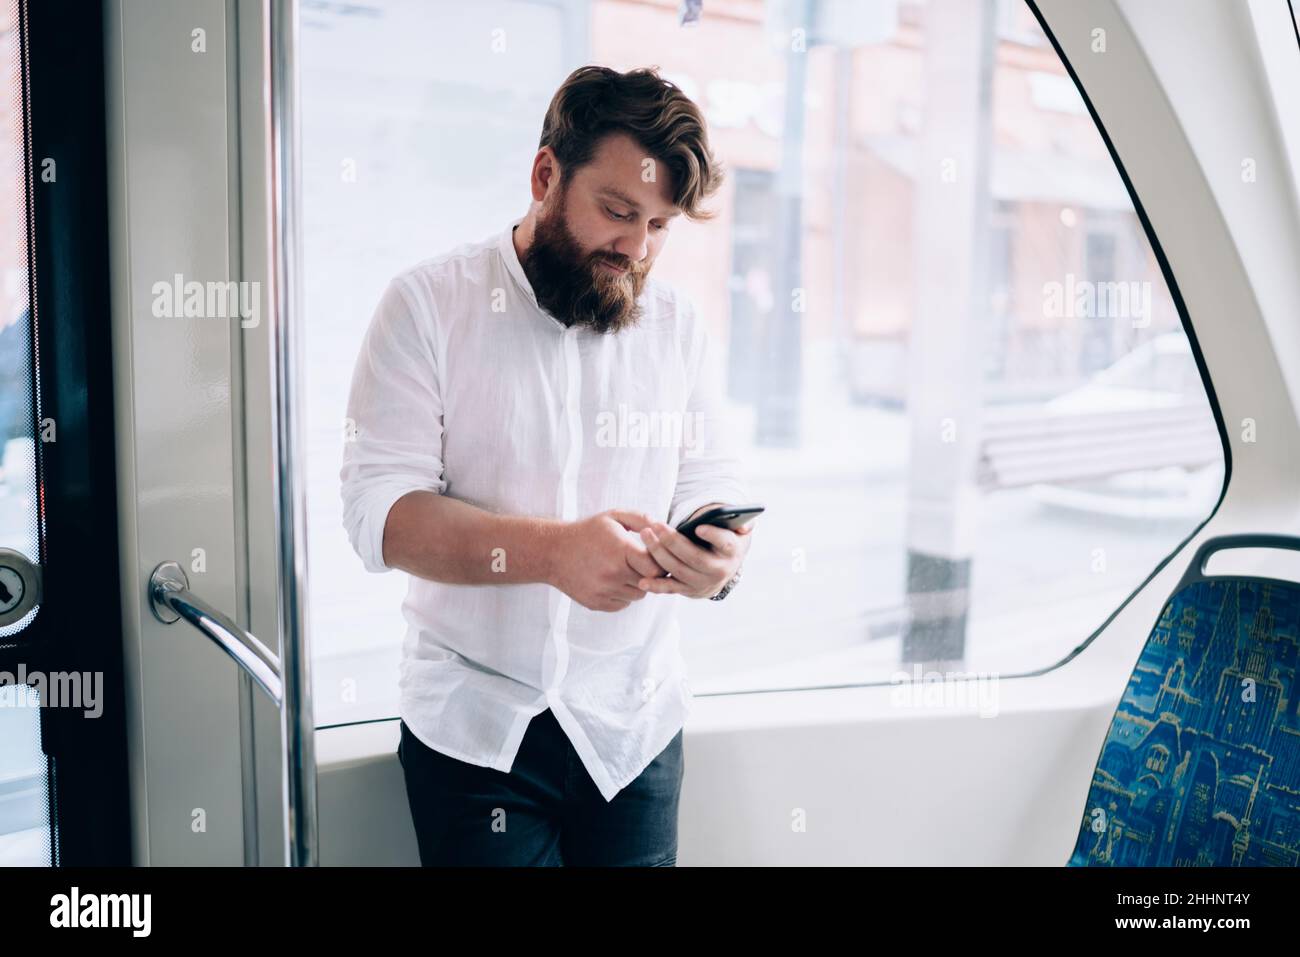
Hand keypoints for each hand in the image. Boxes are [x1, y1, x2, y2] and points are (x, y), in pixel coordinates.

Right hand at [549, 509, 663, 611]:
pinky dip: (622, 595)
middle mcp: (613, 573)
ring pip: (637, 595)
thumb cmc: (587, 532)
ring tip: (625, 570)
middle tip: (641, 564)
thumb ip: (640, 519)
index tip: (653, 557)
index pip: (656, 567)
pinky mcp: (596, 603)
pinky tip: (613, 580)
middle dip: (649, 574)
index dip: (659, 563)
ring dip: (636, 585)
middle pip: (649, 583)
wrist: (553, 552)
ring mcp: (604, 591)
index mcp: (620, 550)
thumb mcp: (613, 517)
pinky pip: (622, 604)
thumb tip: (660, 527)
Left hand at [635, 517, 751, 598]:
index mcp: (732, 551)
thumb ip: (743, 523)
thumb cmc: (725, 541)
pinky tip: (643, 581)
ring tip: (645, 535)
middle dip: (673, 541)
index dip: (713, 536)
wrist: (722, 569)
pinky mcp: (688, 591)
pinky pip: (671, 588)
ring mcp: (702, 583)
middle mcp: (719, 570)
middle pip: (694, 557)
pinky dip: (656, 586)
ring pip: (678, 570)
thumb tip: (743, 526)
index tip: (699, 528)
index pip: (725, 544)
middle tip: (656, 525)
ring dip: (659, 554)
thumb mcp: (738, 530)